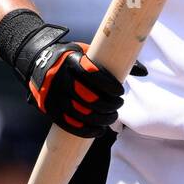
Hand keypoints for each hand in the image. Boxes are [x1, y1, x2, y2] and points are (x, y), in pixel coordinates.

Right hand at [23, 33, 147, 137]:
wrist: (38, 63)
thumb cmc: (73, 59)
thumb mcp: (89, 53)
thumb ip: (115, 61)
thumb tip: (144, 72)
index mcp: (72, 61)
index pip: (94, 75)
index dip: (110, 86)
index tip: (120, 91)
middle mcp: (61, 78)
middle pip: (90, 98)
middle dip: (109, 105)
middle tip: (118, 105)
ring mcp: (54, 95)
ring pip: (81, 113)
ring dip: (101, 120)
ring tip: (112, 118)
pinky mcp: (50, 109)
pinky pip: (70, 125)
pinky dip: (86, 131)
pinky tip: (98, 131)